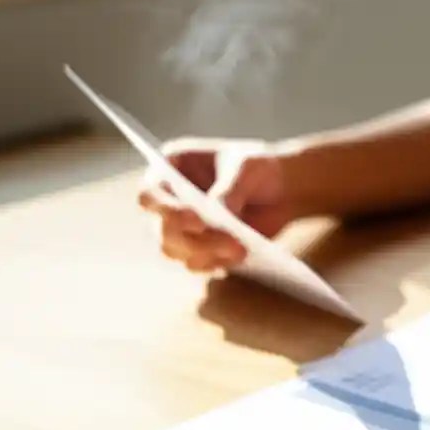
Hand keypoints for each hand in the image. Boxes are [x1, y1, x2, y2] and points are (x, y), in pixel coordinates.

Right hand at [137, 137, 295, 272]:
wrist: (281, 188)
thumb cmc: (257, 166)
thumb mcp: (248, 168)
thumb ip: (231, 190)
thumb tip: (221, 217)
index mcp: (169, 170)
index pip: (149, 195)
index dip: (166, 210)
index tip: (198, 220)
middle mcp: (167, 200)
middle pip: (161, 231)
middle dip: (193, 240)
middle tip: (230, 242)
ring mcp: (181, 228)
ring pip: (176, 251)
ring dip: (206, 254)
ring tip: (241, 250)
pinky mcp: (200, 248)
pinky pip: (197, 263)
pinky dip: (217, 263)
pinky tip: (240, 258)